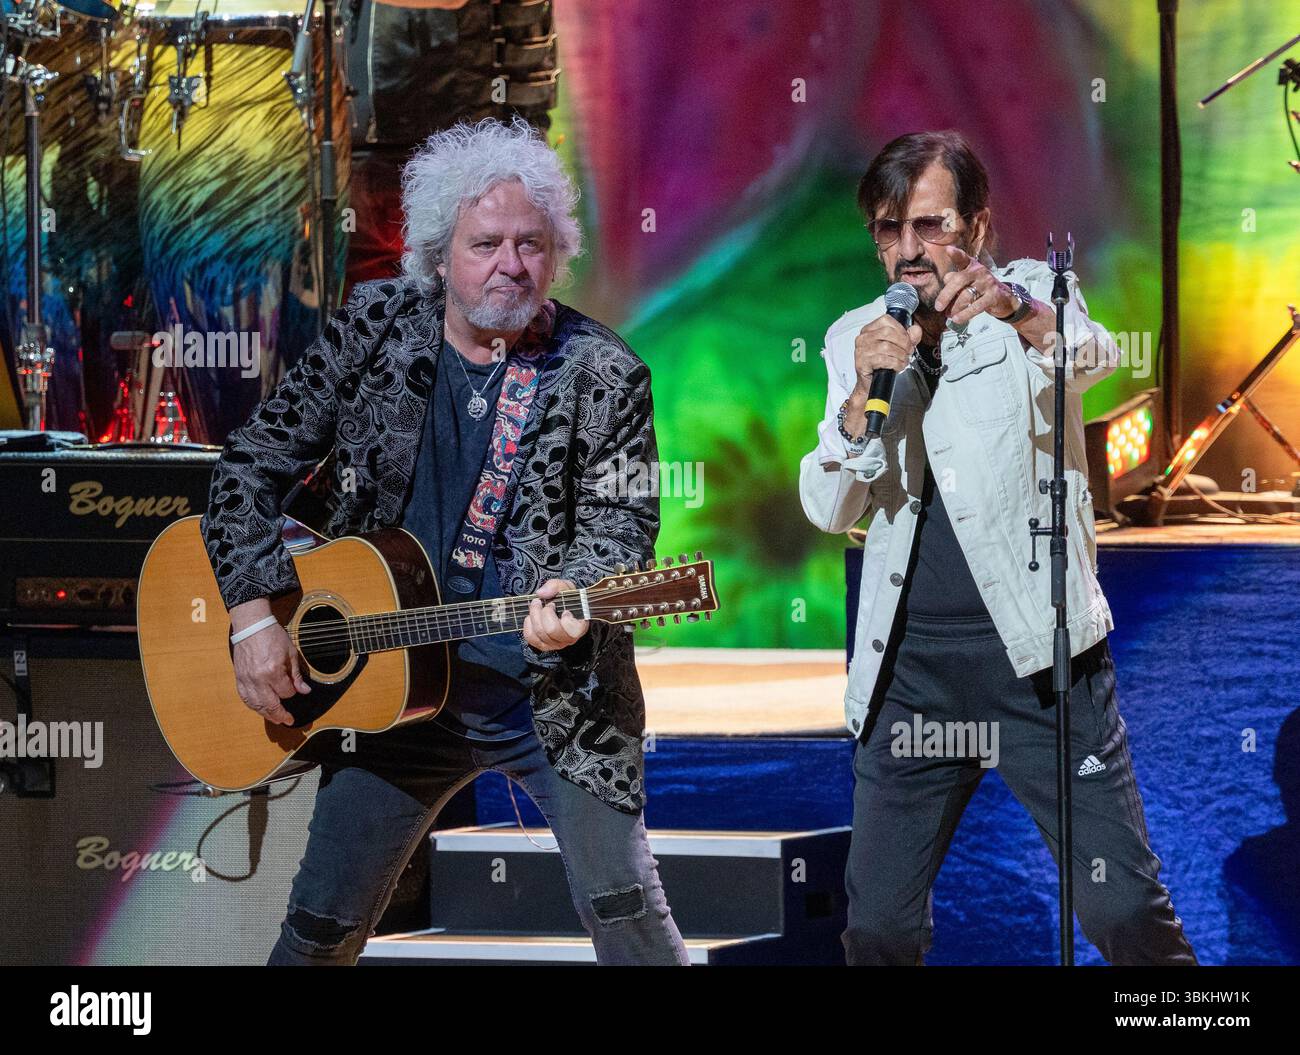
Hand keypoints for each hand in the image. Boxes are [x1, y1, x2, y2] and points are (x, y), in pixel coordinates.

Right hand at [230, 603, 307, 726]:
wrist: (252, 627)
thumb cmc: (273, 637)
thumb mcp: (291, 653)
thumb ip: (296, 675)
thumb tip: (304, 691)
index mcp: (273, 671)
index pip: (286, 692)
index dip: (292, 693)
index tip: (295, 689)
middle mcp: (258, 679)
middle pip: (270, 704)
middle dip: (280, 715)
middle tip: (287, 720)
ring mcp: (246, 680)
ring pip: (256, 704)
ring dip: (266, 714)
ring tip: (275, 718)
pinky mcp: (239, 678)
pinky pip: (245, 698)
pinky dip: (253, 706)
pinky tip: (260, 709)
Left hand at [523, 578, 589, 652]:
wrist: (559, 606)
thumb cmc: (566, 598)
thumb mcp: (564, 587)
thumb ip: (555, 586)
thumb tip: (541, 593)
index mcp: (579, 627)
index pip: (573, 630)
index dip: (566, 619)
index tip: (565, 610)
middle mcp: (568, 639)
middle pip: (552, 630)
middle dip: (544, 612)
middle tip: (545, 603)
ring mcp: (555, 644)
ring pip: (539, 633)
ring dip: (534, 616)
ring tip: (537, 605)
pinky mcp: (543, 645)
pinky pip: (530, 637)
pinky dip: (528, 624)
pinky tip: (531, 617)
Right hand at [851, 313, 922, 399]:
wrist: (869, 384)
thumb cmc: (881, 365)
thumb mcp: (896, 348)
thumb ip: (908, 337)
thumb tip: (916, 330)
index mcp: (869, 330)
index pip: (886, 320)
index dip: (901, 329)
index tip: (908, 339)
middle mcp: (863, 338)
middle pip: (888, 333)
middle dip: (903, 343)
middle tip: (908, 351)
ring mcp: (861, 350)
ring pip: (887, 347)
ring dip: (900, 355)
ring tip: (903, 360)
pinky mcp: (862, 363)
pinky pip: (883, 360)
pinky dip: (895, 363)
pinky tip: (897, 366)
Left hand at [933, 246, 1015, 324]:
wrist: (1004, 298)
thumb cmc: (980, 289)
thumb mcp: (968, 282)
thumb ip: (955, 282)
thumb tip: (944, 286)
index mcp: (971, 266)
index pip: (962, 258)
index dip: (956, 254)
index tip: (948, 250)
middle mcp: (979, 271)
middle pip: (958, 280)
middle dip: (945, 295)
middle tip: (938, 307)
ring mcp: (987, 283)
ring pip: (966, 295)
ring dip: (955, 307)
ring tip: (949, 315)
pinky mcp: (994, 296)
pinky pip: (976, 306)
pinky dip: (965, 314)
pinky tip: (957, 319)